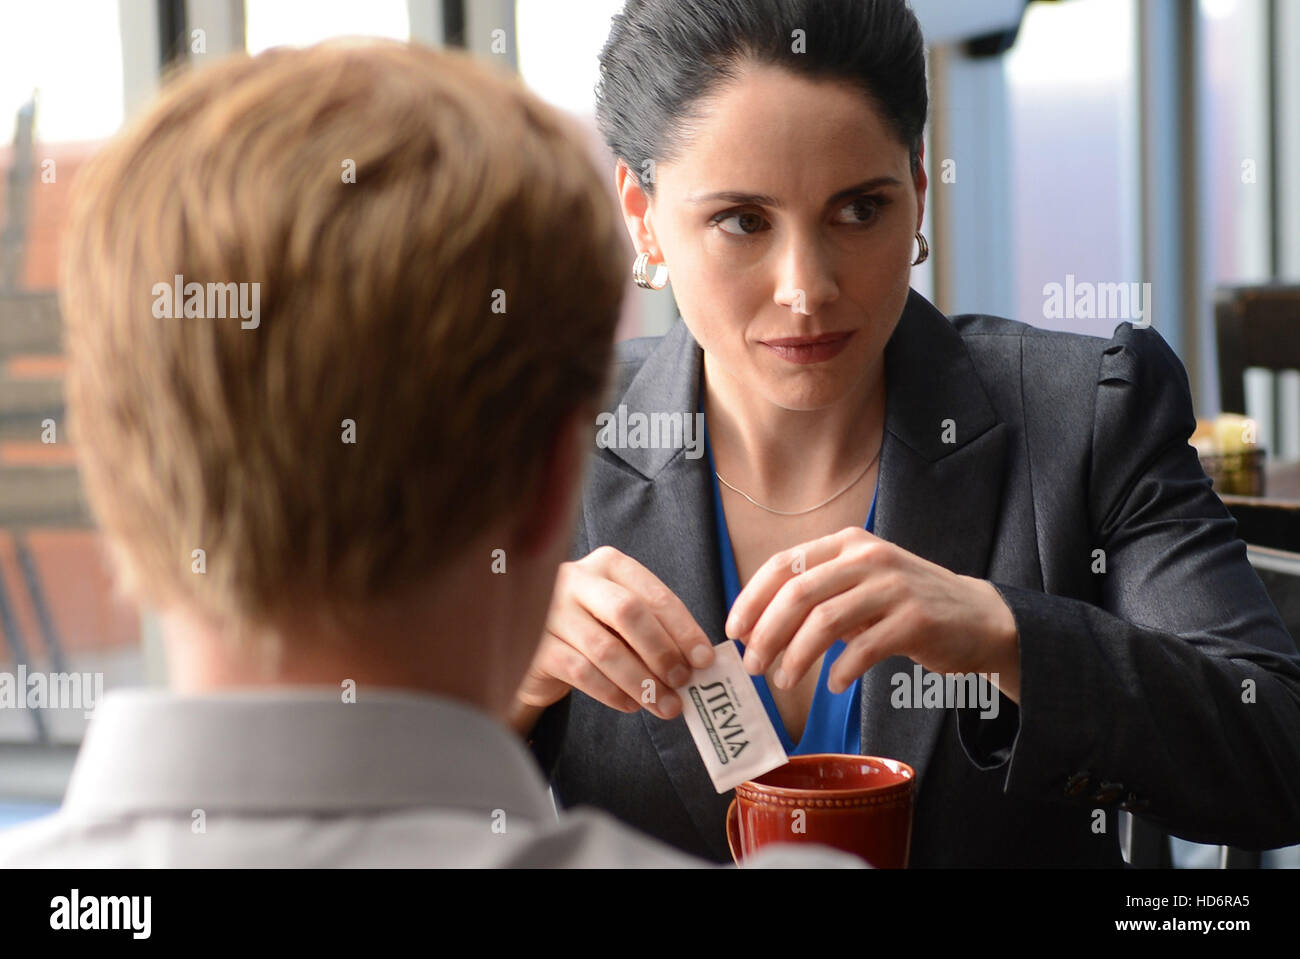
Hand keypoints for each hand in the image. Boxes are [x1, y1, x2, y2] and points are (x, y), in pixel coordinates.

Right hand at [513, 546, 715, 724]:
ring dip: (642, 682)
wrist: (531, 644)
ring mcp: (551, 611)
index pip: (654, 594)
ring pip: (606, 649)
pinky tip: (631, 705)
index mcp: (608, 564)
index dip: (684, 628)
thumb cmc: (591, 628)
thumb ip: (654, 627)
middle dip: (661, 651)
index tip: (705, 659)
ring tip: (665, 705)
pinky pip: (582, 672)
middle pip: (628, 613)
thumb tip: (697, 661)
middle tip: (683, 681)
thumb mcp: (621, 616)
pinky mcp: (536, 646)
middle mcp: (577, 579)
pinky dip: (613, 692)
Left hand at [724, 527, 1019, 701]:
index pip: (784, 564)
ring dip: (796, 656)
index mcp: (846, 544)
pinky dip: (841, 670)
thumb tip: (757, 628)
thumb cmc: (905, 605)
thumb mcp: (859, 585)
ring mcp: (893, 586)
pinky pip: (864, 648)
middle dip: (767, 632)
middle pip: (798, 592)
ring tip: (784, 680)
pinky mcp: (916, 620)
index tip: (734, 632)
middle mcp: (868, 557)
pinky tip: (834, 685)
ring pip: (825, 620)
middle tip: (753, 665)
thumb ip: (816, 596)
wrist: (978, 617)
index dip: (752, 598)